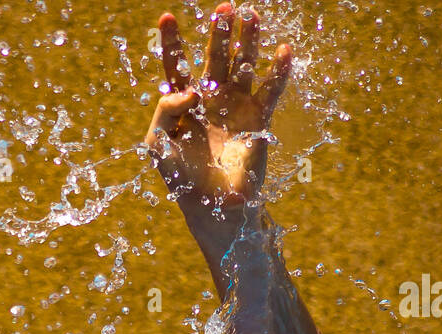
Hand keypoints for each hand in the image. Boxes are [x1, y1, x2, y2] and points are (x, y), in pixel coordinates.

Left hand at [145, 5, 291, 211]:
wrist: (212, 205)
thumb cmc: (181, 179)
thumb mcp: (158, 147)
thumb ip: (164, 114)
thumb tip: (189, 91)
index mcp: (183, 105)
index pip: (176, 67)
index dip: (173, 42)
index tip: (167, 17)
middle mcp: (210, 100)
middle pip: (214, 59)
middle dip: (219, 33)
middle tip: (225, 7)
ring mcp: (235, 108)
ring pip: (242, 67)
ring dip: (247, 42)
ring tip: (251, 16)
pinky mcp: (257, 120)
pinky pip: (270, 91)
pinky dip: (278, 72)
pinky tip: (283, 51)